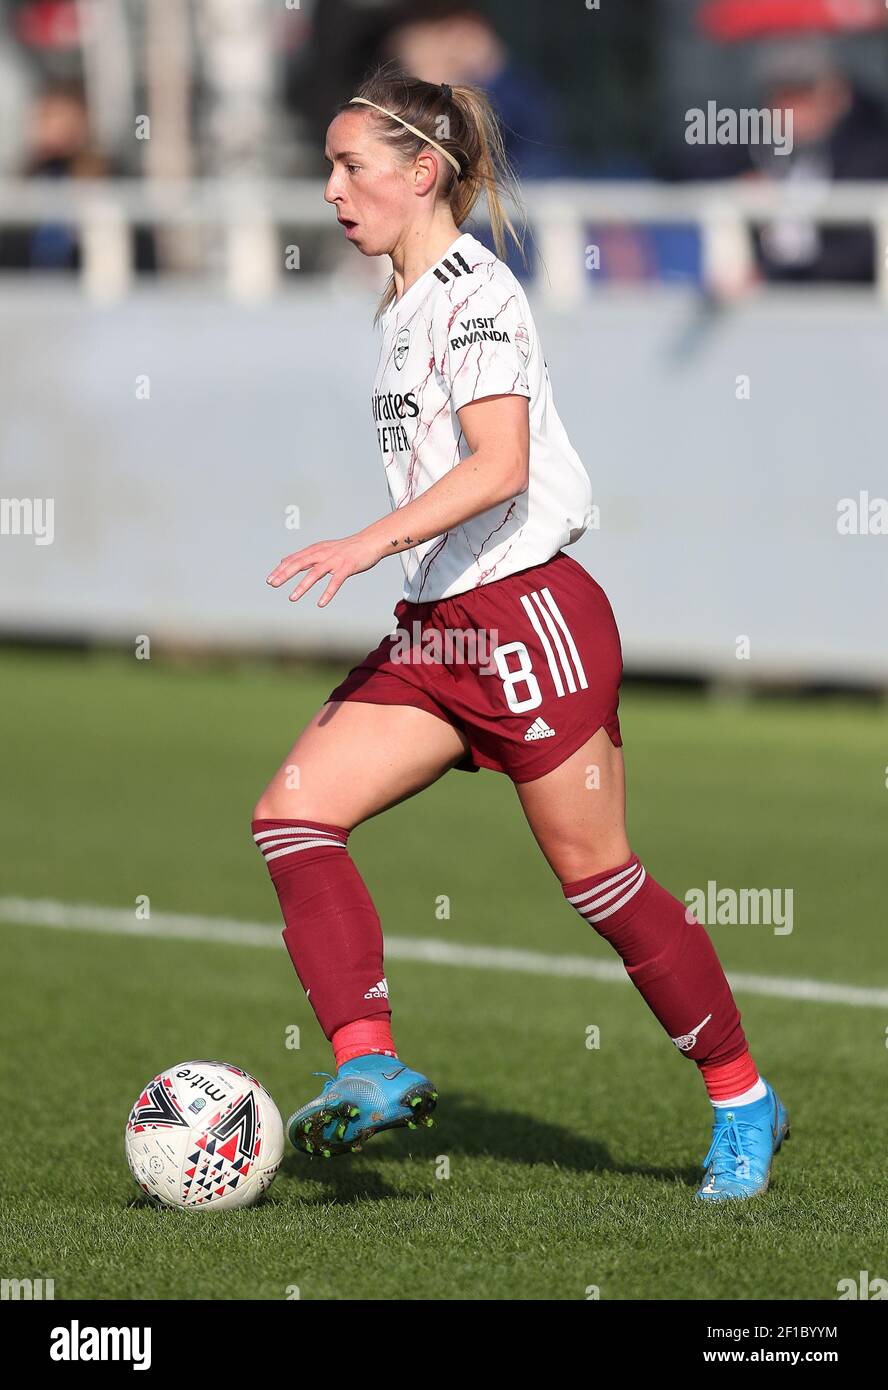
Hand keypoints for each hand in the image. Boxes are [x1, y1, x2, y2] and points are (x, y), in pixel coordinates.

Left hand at [266, 530, 383, 606]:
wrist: (369, 542)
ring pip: (315, 573)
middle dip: (285, 574)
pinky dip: (328, 593)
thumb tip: (284, 560)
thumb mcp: (323, 548)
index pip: (295, 559)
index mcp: (316, 550)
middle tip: (273, 584)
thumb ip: (304, 556)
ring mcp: (334, 561)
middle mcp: (323, 554)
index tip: (270, 579)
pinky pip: (335, 582)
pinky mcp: (346, 568)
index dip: (281, 569)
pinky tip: (321, 603)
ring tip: (292, 597)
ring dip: (302, 586)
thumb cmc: (346, 548)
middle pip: (300, 563)